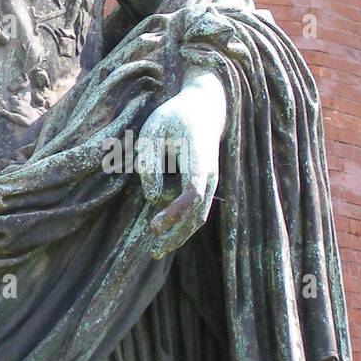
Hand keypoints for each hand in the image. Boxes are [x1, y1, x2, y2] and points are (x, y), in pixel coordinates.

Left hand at [135, 68, 226, 259]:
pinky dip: (182, 225)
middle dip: (176, 234)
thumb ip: (150, 161)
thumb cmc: (175, 117)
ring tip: (155, 250)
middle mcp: (210, 176)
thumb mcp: (154, 130)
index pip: (192, 193)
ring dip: (179, 235)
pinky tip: (163, 234)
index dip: (175, 211)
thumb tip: (152, 197)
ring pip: (199, 217)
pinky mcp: (205, 186)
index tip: (154, 224)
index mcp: (199, 159)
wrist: (205, 109)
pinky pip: (196, 211)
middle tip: (152, 249)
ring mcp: (211, 183)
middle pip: (198, 214)